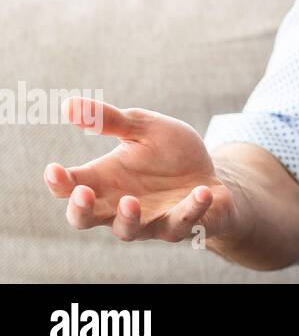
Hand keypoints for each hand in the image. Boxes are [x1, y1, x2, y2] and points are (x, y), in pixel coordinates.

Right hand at [43, 96, 239, 245]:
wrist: (208, 172)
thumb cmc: (168, 153)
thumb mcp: (143, 128)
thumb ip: (111, 121)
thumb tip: (69, 105)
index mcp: (104, 180)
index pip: (70, 187)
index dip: (59, 182)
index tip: (53, 169)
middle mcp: (118, 206)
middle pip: (86, 219)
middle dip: (82, 210)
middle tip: (83, 194)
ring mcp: (149, 220)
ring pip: (128, 231)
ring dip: (128, 218)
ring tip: (131, 201)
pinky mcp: (181, 224)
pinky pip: (183, 222)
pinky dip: (192, 207)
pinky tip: (202, 191)